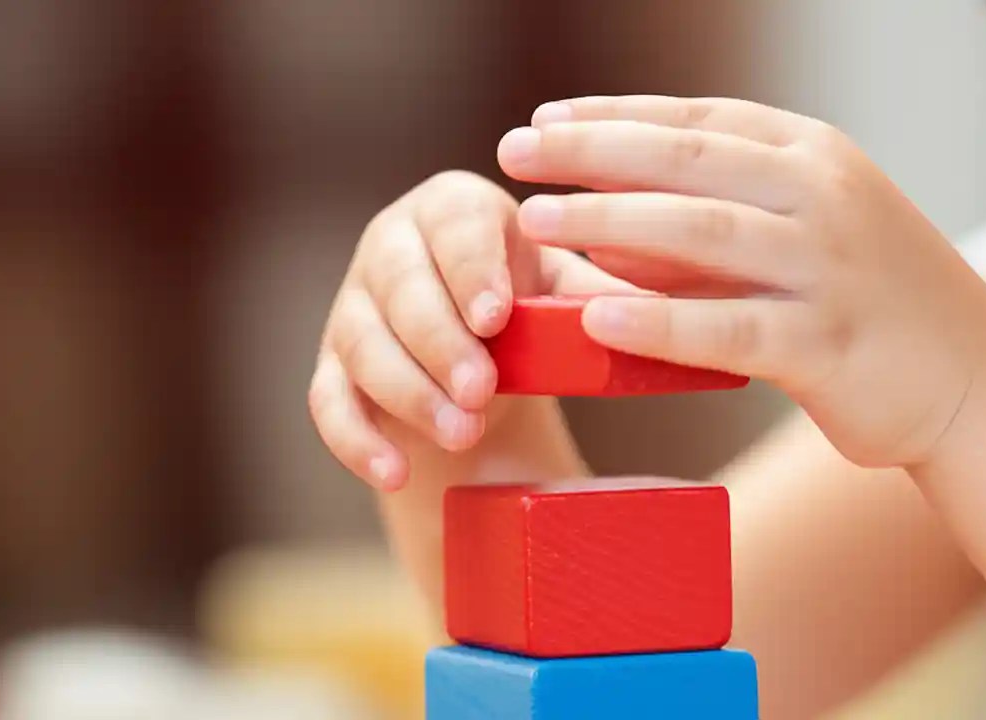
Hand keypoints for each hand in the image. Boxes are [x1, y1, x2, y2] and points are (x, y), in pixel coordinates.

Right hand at [310, 171, 638, 490]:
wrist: (477, 352)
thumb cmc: (528, 306)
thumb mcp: (563, 291)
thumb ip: (599, 296)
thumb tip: (658, 315)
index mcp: (451, 208)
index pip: (453, 226)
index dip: (471, 270)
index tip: (497, 316)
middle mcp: (391, 246)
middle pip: (400, 287)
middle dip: (440, 341)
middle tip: (481, 390)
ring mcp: (353, 308)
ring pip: (363, 344)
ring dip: (409, 391)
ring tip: (462, 432)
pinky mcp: (331, 367)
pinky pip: (327, 402)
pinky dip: (358, 439)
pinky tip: (395, 472)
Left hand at [498, 96, 985, 467]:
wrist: (970, 378)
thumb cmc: (867, 298)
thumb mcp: (803, 231)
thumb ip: (712, 221)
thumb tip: (604, 228)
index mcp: (810, 155)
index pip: (695, 118)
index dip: (612, 116)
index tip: (542, 121)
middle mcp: (820, 194)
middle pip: (685, 158)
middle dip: (590, 152)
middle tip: (514, 152)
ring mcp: (826, 266)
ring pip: (699, 230)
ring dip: (607, 220)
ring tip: (535, 219)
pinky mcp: (825, 343)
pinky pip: (727, 328)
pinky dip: (658, 320)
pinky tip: (596, 314)